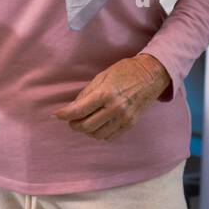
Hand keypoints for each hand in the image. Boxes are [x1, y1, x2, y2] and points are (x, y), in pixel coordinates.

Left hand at [51, 53, 170, 141]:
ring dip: (87, 130)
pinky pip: (110, 136)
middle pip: (86, 126)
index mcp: (106, 93)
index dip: (65, 114)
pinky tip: (98, 125)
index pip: (79, 110)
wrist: (151, 75)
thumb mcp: (102, 76)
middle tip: (71, 120)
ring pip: (97, 134)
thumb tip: (73, 107)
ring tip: (85, 121)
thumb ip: (87, 93)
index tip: (57, 115)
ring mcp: (124, 118)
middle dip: (74, 124)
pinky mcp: (130, 124)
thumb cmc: (125, 71)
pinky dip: (100, 133)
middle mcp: (115, 108)